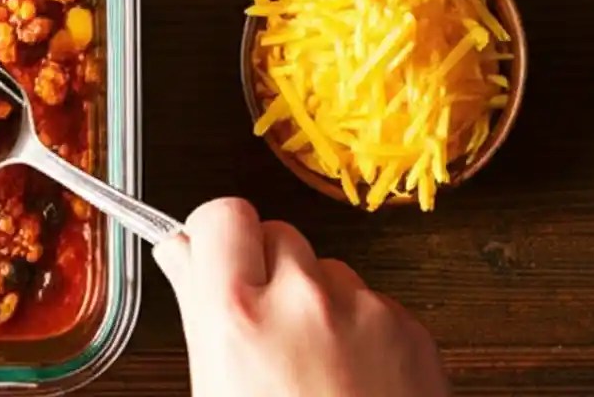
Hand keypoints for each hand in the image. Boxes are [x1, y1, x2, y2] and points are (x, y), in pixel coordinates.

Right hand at [153, 198, 448, 396]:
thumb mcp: (213, 390)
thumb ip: (198, 313)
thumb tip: (180, 255)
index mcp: (237, 316)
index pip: (221, 214)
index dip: (214, 235)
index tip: (211, 258)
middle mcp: (304, 299)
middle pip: (277, 233)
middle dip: (265, 268)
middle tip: (260, 323)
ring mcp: (366, 310)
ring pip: (329, 269)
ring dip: (316, 300)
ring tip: (312, 370)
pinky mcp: (413, 330)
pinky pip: (373, 303)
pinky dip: (360, 330)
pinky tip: (353, 384)